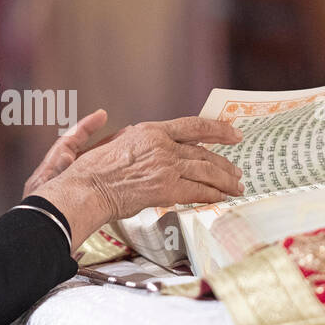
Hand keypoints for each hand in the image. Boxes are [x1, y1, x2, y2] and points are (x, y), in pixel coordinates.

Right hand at [32, 115, 243, 249]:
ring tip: (235, 187)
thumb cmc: (95, 170)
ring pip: (206, 171)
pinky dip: (213, 195)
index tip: (235, 134)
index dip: (219, 129)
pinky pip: (198, 191)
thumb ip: (141, 140)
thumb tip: (154, 141)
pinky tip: (221, 199)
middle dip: (225, 164)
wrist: (87, 189)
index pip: (195, 126)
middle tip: (237, 172)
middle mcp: (162, 145)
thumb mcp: (118, 141)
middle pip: (204, 153)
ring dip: (225, 181)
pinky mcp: (166, 188)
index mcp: (151, 130)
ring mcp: (165, 166)